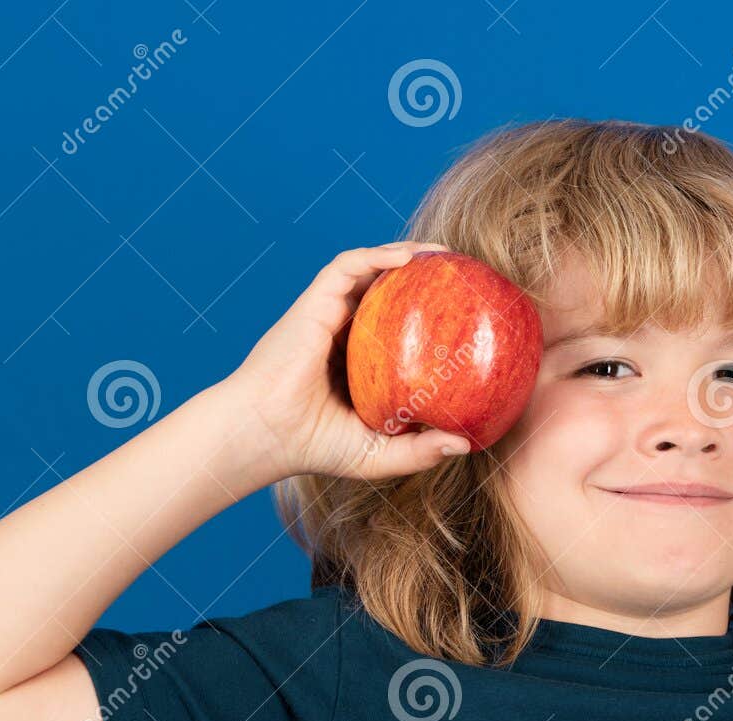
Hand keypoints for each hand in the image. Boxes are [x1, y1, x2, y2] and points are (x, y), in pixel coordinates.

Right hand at [221, 241, 471, 479]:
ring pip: (372, 271)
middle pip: (390, 294)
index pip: (401, 331)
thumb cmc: (313, 446)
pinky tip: (410, 258)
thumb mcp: (380, 454)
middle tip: (463, 276)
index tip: (468, 317)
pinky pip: (349, 267)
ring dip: (408, 255)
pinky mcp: (315, 303)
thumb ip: (421, 451)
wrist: (264, 433)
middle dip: (426, 280)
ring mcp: (330, 316)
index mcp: (360, 364)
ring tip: (443, 254)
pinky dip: (377, 256)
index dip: (433, 318)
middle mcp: (347, 335)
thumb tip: (466, 443)